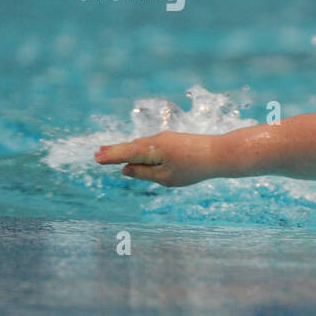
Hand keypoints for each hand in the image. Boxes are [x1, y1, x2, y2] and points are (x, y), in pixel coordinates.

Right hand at [94, 132, 213, 186]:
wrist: (219, 153)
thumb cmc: (193, 168)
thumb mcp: (166, 177)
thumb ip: (144, 173)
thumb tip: (126, 169)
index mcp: (152, 149)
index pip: (126, 153)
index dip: (110, 156)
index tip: (96, 158)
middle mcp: (156, 140)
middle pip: (131, 147)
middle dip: (114, 151)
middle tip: (96, 154)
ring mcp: (165, 139)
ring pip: (141, 145)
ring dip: (124, 149)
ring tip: (108, 151)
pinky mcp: (172, 140)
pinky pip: (150, 145)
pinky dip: (138, 148)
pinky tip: (134, 151)